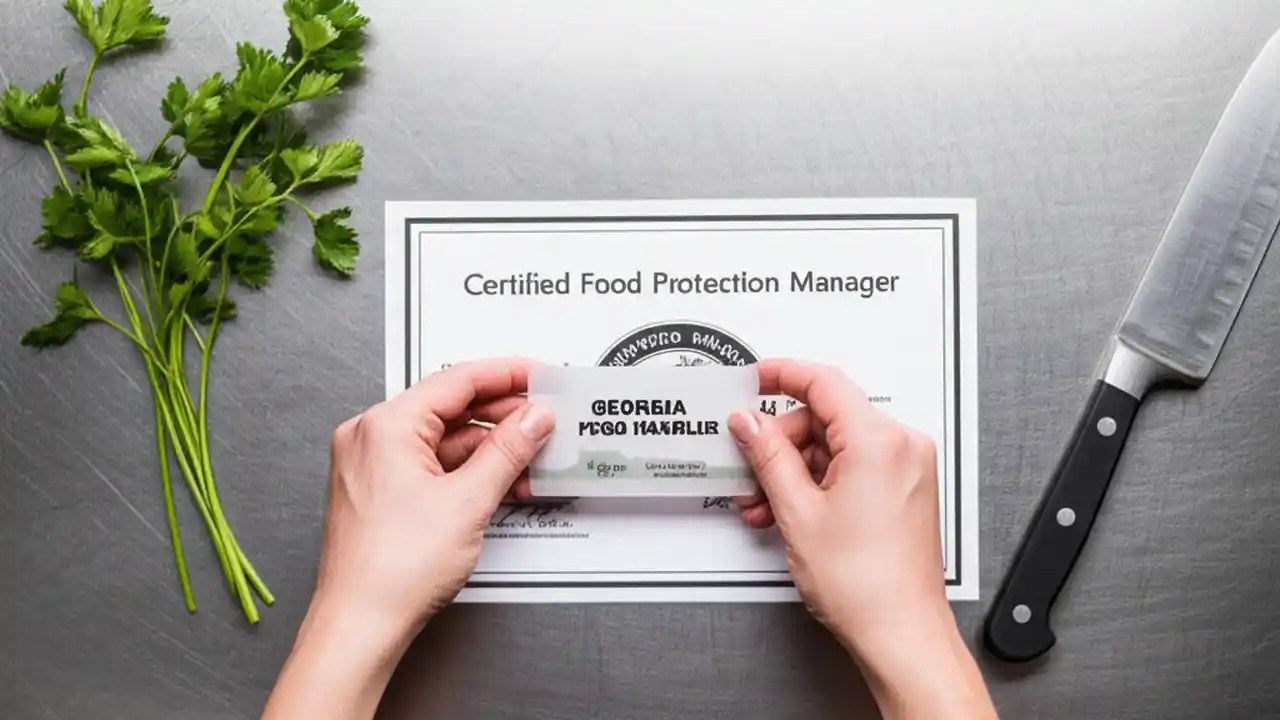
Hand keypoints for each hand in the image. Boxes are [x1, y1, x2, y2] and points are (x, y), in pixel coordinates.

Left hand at [263, 358, 554, 719]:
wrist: (360, 625)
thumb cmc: (390, 571)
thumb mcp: (468, 501)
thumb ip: (508, 452)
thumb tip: (533, 419)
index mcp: (385, 427)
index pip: (457, 380)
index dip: (507, 374)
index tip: (538, 375)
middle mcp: (370, 438)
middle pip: (450, 408)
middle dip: (503, 416)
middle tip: (544, 417)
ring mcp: (372, 465)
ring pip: (444, 439)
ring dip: (490, 449)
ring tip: (530, 458)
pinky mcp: (379, 491)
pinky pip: (431, 464)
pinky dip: (468, 471)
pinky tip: (500, 481)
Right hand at [728, 360, 994, 718]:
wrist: (900, 633)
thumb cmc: (866, 586)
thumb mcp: (798, 512)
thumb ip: (768, 456)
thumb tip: (749, 423)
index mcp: (879, 442)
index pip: (824, 382)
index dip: (781, 374)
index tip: (755, 378)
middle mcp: (902, 447)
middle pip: (826, 417)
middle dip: (781, 442)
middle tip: (751, 467)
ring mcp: (907, 468)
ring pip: (836, 445)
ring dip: (795, 469)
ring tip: (766, 503)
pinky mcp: (904, 489)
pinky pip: (853, 466)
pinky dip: (819, 483)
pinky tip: (791, 510)